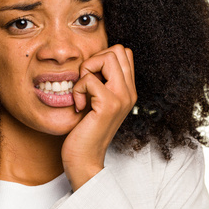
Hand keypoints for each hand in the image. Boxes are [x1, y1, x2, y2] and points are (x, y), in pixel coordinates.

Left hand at [62, 44, 136, 190]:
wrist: (84, 159)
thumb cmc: (84, 131)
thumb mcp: (95, 102)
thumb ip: (100, 82)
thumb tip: (91, 60)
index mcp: (128, 90)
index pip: (123, 52)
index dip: (102, 58)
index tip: (91, 80)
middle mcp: (130, 92)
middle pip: (118, 49)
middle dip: (94, 60)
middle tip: (86, 84)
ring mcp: (122, 97)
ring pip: (107, 56)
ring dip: (87, 71)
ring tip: (83, 93)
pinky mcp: (108, 105)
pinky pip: (89, 79)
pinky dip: (78, 90)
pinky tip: (79, 108)